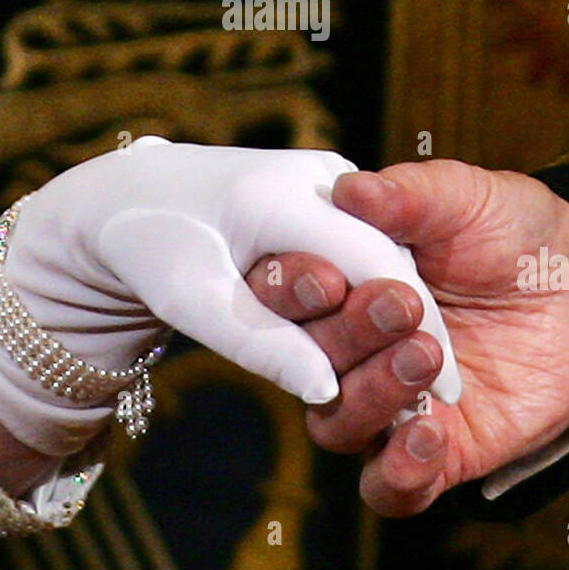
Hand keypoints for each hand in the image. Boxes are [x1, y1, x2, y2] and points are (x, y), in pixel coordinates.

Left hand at [0, 138, 460, 464]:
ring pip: (381, 246)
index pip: (376, 264)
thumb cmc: (146, 247)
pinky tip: (391, 337)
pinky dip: (378, 288)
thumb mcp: (190, 299)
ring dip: (405, 307)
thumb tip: (326, 392)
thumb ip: (258, 343)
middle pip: (389, 253)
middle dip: (424, 324)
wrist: (120, 195)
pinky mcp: (319, 188)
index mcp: (283, 193)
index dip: (421, 329)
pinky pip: (362, 240)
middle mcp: (315, 174)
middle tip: (448, 394)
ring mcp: (322, 177)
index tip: (448, 393)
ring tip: (427, 375)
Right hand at [247, 159, 568, 515]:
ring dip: (372, 392)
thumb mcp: (467, 197)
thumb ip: (409, 194)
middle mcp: (349, 346)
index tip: (328, 275)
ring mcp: (389, 403)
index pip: (279, 292)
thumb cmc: (514, 232)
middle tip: (403, 304)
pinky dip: (399, 470)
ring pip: (337, 423)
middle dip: (346, 333)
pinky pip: (390, 487)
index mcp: (341, 278)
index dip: (288, 289)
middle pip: (305, 359)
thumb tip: (347, 189)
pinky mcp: (437, 452)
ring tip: (427, 354)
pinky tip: (431, 430)